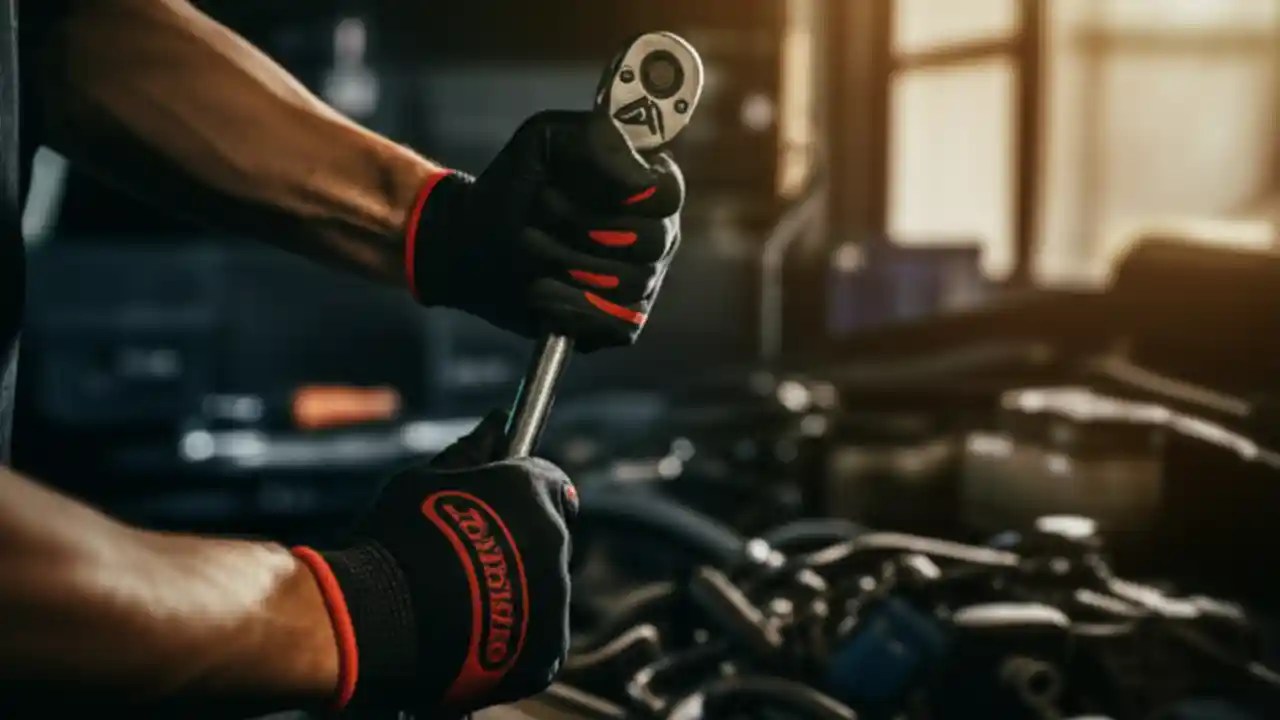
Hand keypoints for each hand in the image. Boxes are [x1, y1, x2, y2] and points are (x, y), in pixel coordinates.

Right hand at [292, 412, 576, 714]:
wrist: (375, 622)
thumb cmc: (390, 542)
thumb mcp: (421, 483)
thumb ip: (469, 455)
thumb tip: (496, 421)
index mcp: (530, 492)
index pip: (550, 484)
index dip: (523, 496)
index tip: (500, 511)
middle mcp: (554, 541)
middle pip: (547, 539)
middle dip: (515, 546)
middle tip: (465, 564)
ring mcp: (554, 599)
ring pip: (543, 591)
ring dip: (514, 593)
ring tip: (459, 605)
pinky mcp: (546, 650)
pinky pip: (538, 639)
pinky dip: (513, 639)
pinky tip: (473, 638)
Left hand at [406, 110, 684, 351]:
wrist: (474, 241)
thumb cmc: (516, 185)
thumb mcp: (546, 139)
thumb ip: (598, 138)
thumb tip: (644, 171)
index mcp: (647, 191)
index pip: (667, 194)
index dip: (627, 190)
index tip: (579, 180)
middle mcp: (655, 237)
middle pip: (652, 240)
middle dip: (584, 225)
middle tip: (541, 210)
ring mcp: (642, 283)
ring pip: (632, 281)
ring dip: (568, 262)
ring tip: (531, 247)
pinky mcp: (619, 324)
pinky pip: (616, 324)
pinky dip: (572, 306)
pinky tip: (539, 290)